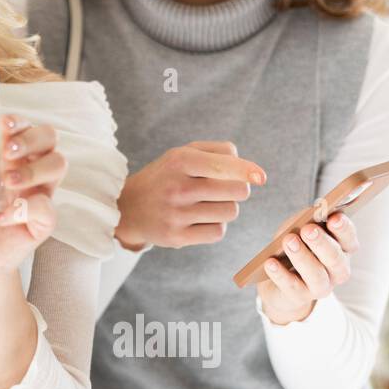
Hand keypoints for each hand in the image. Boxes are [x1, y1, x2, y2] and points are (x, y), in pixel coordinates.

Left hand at [0, 114, 64, 278]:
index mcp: (10, 156)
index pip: (24, 127)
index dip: (18, 121)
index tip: (2, 123)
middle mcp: (30, 169)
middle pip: (49, 138)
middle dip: (31, 138)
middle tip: (7, 150)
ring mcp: (39, 193)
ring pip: (57, 165)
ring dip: (33, 169)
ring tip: (8, 181)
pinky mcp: (43, 220)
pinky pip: (46, 208)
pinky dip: (23, 210)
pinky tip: (1, 216)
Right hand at [114, 141, 264, 249]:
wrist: (127, 207)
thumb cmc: (166, 177)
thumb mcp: (182, 154)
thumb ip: (218, 152)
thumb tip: (251, 171)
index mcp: (180, 161)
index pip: (223, 165)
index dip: (247, 171)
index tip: (261, 177)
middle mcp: (177, 187)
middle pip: (236, 191)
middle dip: (239, 190)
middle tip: (224, 189)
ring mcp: (176, 214)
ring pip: (230, 212)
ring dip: (226, 208)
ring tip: (207, 204)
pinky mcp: (176, 237)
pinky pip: (217, 232)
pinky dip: (215, 226)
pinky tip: (199, 220)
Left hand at [256, 212, 359, 324]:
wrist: (279, 281)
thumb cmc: (295, 247)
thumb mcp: (300, 229)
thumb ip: (306, 222)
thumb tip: (308, 216)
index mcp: (342, 249)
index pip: (349, 239)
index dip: (343, 228)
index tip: (333, 218)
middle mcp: (337, 270)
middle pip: (335, 258)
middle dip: (322, 243)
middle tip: (308, 230)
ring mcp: (321, 286)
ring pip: (316, 275)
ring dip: (302, 257)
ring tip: (288, 241)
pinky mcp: (301, 297)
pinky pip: (292, 287)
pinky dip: (281, 274)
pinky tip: (270, 263)